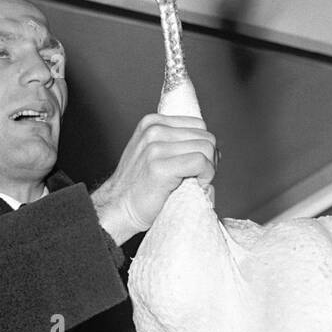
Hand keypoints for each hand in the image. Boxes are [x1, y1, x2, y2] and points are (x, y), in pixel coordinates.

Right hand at [92, 114, 216, 244]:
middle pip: (205, 136)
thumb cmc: (140, 187)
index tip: (197, 167)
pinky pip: (200, 162)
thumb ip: (177, 144)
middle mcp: (154, 130)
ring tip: (195, 182)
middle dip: (210, 159)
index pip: (198, 126)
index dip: (204, 147)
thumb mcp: (153, 154)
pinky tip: (195, 186)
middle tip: (198, 177)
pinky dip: (206, 176)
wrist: (118, 208)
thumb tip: (213, 148)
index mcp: (153, 123)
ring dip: (208, 169)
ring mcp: (156, 147)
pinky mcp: (160, 166)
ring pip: (206, 148)